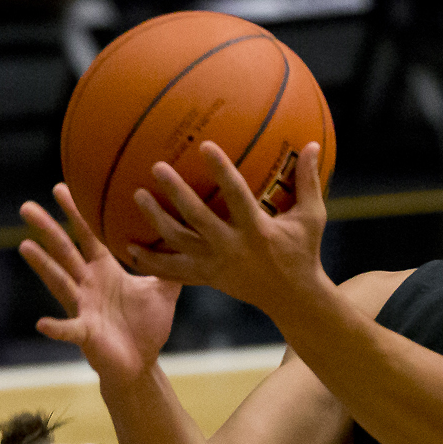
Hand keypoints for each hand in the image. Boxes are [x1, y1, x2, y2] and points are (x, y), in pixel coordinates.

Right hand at [19, 183, 183, 377]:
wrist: (141, 364)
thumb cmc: (147, 326)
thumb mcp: (164, 289)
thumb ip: (171, 263)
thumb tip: (192, 234)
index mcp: (105, 271)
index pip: (88, 235)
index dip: (76, 212)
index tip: (61, 186)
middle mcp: (88, 285)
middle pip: (65, 251)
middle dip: (47, 229)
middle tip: (26, 206)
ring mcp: (83, 308)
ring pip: (60, 281)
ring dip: (43, 265)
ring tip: (24, 246)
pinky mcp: (86, 334)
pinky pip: (69, 329)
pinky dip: (56, 327)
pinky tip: (41, 323)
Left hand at [125, 141, 329, 312]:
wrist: (292, 299)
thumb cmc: (303, 251)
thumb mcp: (312, 218)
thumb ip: (308, 182)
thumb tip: (314, 144)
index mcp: (257, 231)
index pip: (237, 195)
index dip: (221, 171)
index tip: (205, 146)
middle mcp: (232, 248)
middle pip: (197, 219)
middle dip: (176, 193)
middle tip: (157, 167)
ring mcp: (216, 265)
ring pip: (178, 243)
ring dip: (156, 220)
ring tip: (138, 196)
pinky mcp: (207, 278)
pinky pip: (173, 271)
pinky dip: (150, 261)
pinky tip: (128, 247)